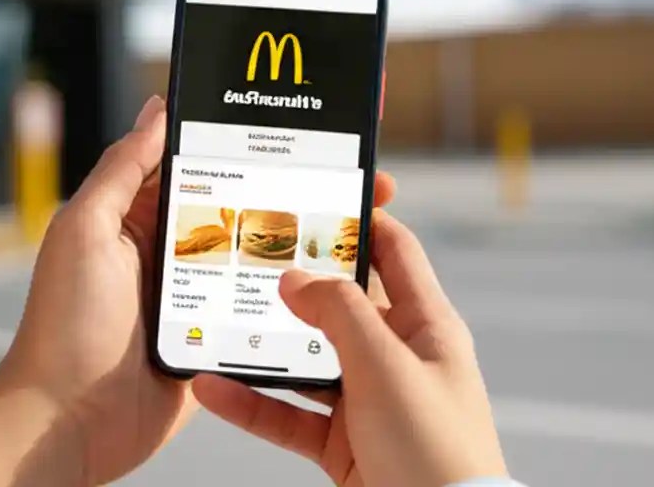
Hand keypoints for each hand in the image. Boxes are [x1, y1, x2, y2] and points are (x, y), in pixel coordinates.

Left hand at [0, 95, 398, 485]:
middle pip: (242, 212)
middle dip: (292, 193)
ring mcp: (196, 301)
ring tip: (355, 224)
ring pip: (257, 260)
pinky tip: (332, 285)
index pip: (203, 169)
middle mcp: (171, 255)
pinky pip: (258, 312)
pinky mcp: (213, 341)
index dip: (248, 147)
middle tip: (350, 176)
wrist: (68, 423)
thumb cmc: (64, 327)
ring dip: (300, 245)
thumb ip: (122, 170)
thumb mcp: (84, 230)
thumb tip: (156, 111)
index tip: (298, 129)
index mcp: (139, 220)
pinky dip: (290, 299)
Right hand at [192, 210, 506, 485]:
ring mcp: (370, 401)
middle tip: (244, 261)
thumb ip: (340, 314)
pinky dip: (253, 403)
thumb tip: (296, 277)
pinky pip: (290, 415)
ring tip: (216, 326)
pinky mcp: (344, 444)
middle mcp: (398, 358)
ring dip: (262, 350)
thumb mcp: (387, 367)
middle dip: (292, 287)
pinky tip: (215, 391)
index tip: (311, 198)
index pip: (393, 252)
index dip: (358, 219)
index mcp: (426, 326)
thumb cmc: (438, 454)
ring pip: (306, 363)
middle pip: (339, 305)